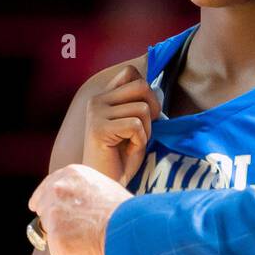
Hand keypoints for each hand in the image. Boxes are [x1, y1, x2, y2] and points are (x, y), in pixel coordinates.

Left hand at [28, 164, 131, 254]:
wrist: (133, 228)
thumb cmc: (127, 212)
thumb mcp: (105, 187)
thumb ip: (83, 191)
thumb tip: (75, 205)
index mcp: (70, 175)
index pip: (46, 188)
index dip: (46, 201)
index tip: (41, 208)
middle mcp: (57, 190)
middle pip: (44, 211)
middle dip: (55, 222)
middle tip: (77, 232)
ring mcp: (54, 215)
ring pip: (50, 233)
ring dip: (65, 239)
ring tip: (90, 240)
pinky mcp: (55, 240)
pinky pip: (59, 253)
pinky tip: (90, 250)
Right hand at [82, 64, 160, 183]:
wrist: (106, 181)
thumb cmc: (122, 156)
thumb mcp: (134, 124)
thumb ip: (140, 104)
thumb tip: (158, 91)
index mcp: (105, 96)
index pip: (131, 72)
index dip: (148, 90)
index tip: (147, 113)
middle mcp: (97, 100)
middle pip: (141, 85)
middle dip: (153, 108)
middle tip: (146, 129)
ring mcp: (96, 113)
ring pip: (142, 108)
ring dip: (146, 130)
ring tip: (132, 143)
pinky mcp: (99, 128)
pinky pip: (135, 125)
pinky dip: (140, 141)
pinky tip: (128, 150)